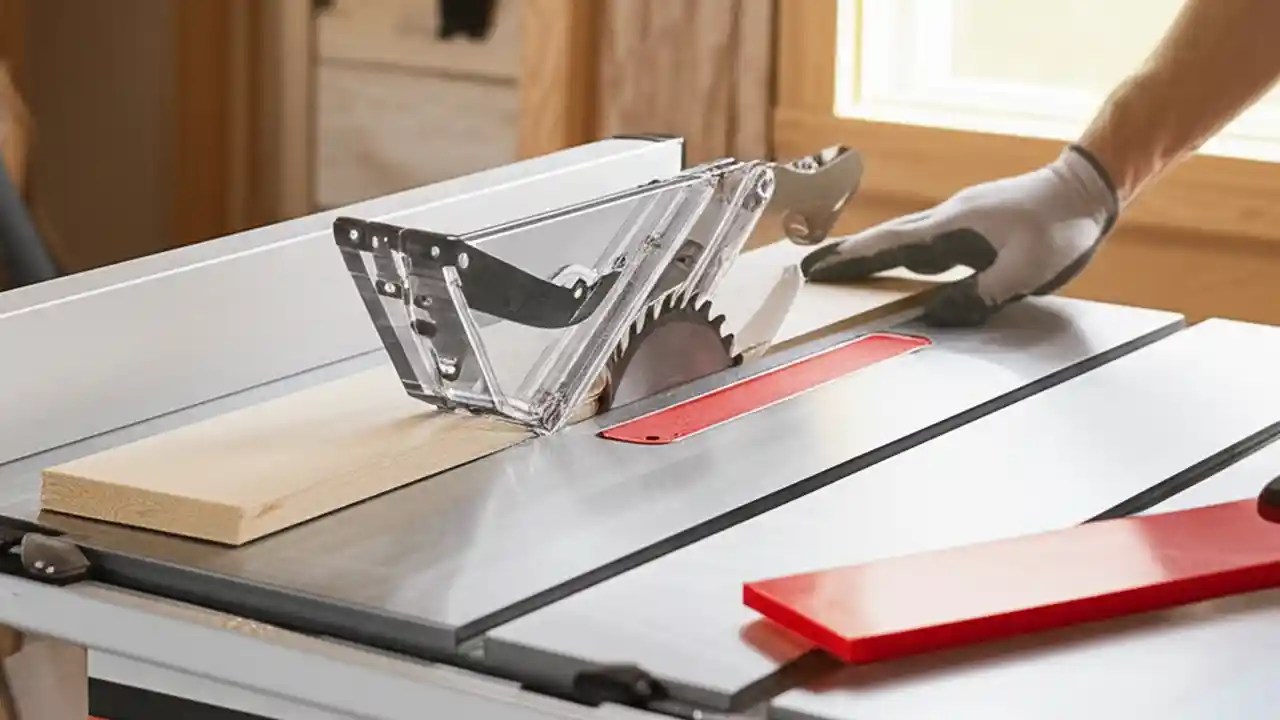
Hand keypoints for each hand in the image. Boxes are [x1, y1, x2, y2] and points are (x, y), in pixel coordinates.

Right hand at [799, 146, 1118, 325]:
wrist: (1087, 189)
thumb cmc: (1059, 229)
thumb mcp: (1024, 270)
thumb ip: (978, 295)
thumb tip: (932, 315)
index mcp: (950, 229)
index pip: (888, 246)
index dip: (850, 259)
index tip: (814, 269)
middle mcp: (946, 221)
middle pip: (884, 240)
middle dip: (846, 256)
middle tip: (809, 270)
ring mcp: (958, 221)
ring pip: (901, 239)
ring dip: (869, 254)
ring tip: (839, 269)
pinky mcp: (971, 226)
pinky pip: (922, 242)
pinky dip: (897, 253)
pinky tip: (896, 263)